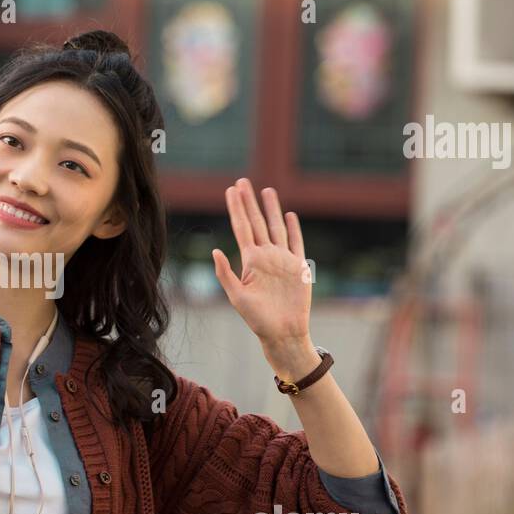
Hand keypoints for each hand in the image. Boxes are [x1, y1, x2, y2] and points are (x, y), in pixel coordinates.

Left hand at [211, 178, 314, 367]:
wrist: (283, 332)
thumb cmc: (257, 319)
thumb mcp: (237, 296)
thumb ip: (225, 273)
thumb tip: (214, 250)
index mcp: (250, 261)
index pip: (242, 228)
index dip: (236, 208)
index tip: (230, 190)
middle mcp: (265, 256)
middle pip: (257, 222)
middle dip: (249, 202)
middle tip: (243, 181)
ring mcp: (282, 260)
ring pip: (276, 227)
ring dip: (271, 209)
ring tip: (266, 191)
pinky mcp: (299, 267)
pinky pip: (296, 243)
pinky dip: (293, 229)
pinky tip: (289, 215)